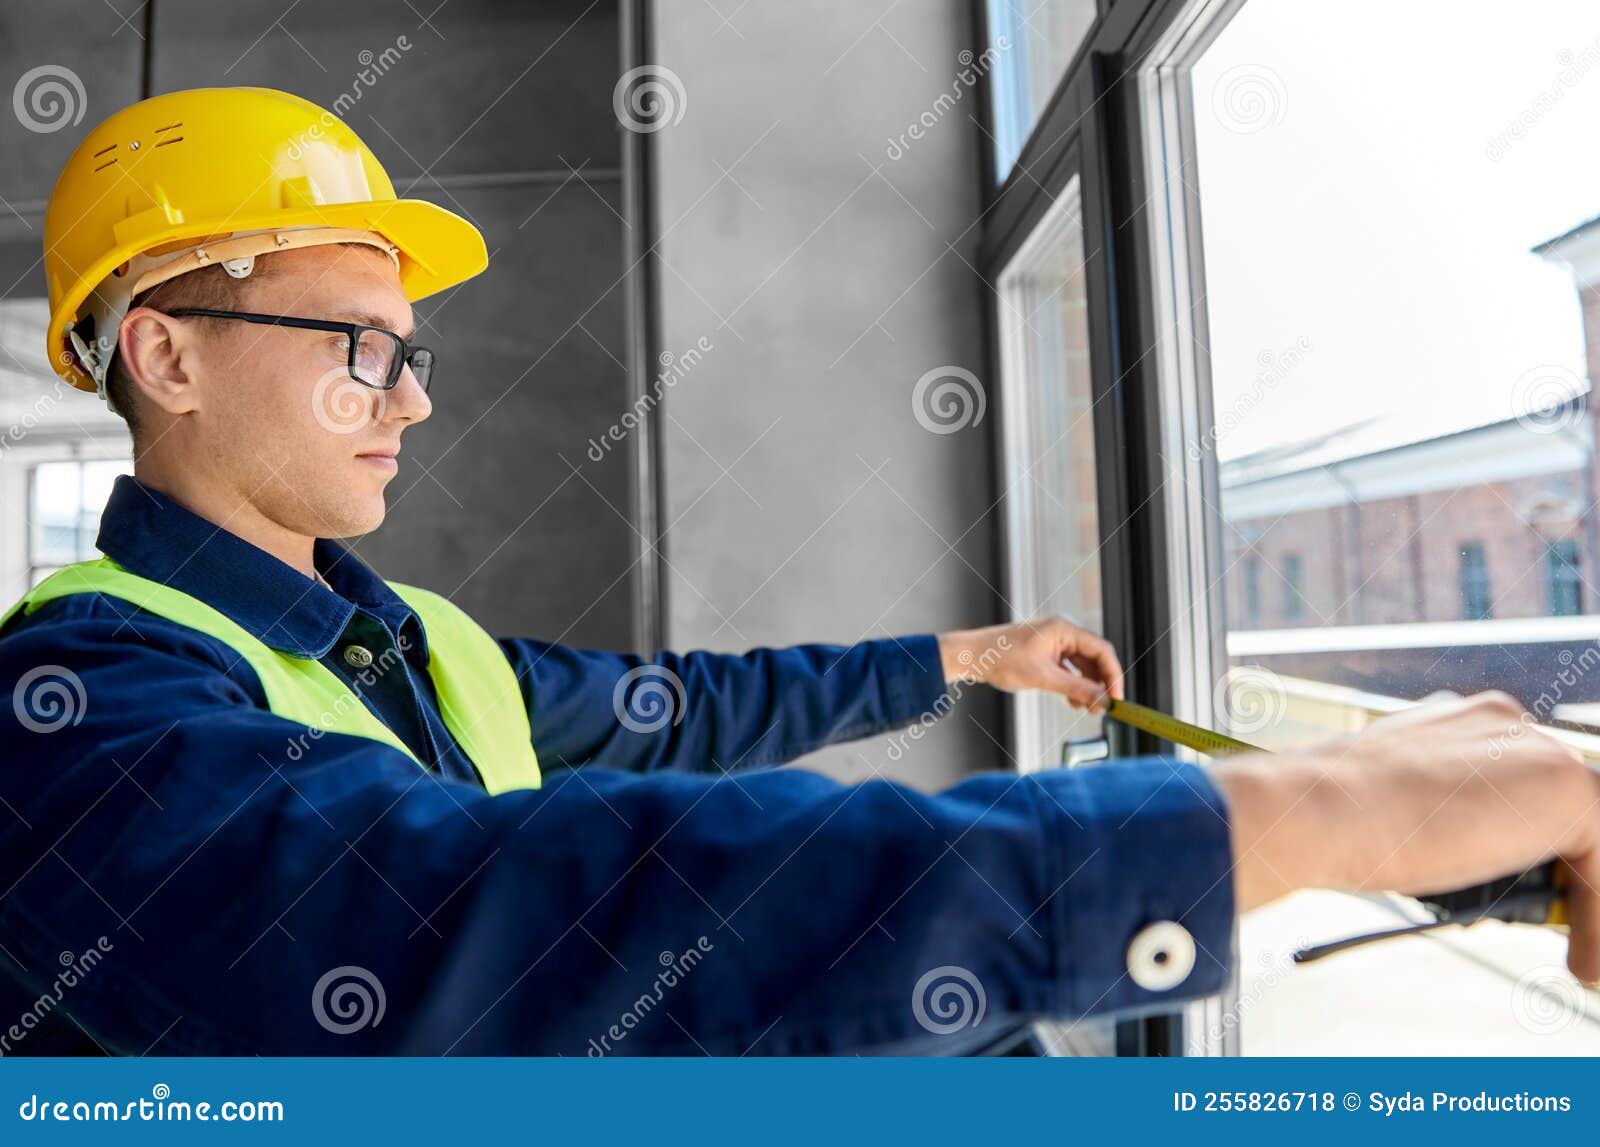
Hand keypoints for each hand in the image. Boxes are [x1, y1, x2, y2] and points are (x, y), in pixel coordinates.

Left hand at [935, 616, 1123, 711]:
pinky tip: (1073, 701)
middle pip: (1094, 657)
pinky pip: (1068, 667)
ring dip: (1087, 686)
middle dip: (1100, 683)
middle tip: (1103, 707)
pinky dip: (1073, 684)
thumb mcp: (1043, 678)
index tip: (1117, 697)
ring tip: (1087, 708)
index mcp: (1064, 629)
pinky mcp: (1045, 651)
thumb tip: (1102, 700)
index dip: (1113, 675)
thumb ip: (1077, 689)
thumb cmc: (1001, 659)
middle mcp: (1062, 631)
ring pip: (1081, 665)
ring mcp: (1053, 641)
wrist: (972, 657)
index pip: (1101, 650)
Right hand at [1213, 691, 1599, 982]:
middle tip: (1557, 922)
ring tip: (1578, 954)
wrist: (1320, 809)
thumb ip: (1446, 814)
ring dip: (1585, 899)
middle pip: (1559, 807)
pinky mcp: (1572, 789)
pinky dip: (1596, 918)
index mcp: (1463, 722)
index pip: (1519, 786)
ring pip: (1589, 834)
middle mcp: (1506, 723)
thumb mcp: (1401, 808)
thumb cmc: (1335, 817)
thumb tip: (1467, 856)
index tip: (1529, 886)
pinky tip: (1579, 958)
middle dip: (1563, 871)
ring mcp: (1540, 750)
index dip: (1527, 845)